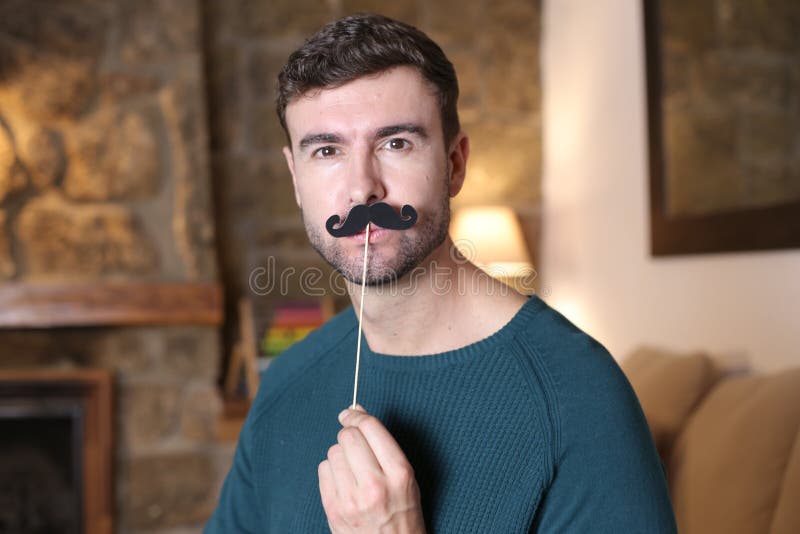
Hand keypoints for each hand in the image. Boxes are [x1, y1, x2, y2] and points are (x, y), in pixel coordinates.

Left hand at [318, 404, 425, 533]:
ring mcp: (351, 499)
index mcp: (399, 473)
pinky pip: (323, 470)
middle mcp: (375, 485)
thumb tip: (356, 411)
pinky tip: (344, 483)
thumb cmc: (402, 512)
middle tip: (355, 444)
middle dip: (350, 435)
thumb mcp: (406, 477)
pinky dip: (331, 471)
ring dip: (341, 455)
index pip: (371, 428)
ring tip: (354, 471)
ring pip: (333, 452)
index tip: (351, 413)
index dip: (358, 416)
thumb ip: (383, 444)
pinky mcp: (333, 509)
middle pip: (348, 437)